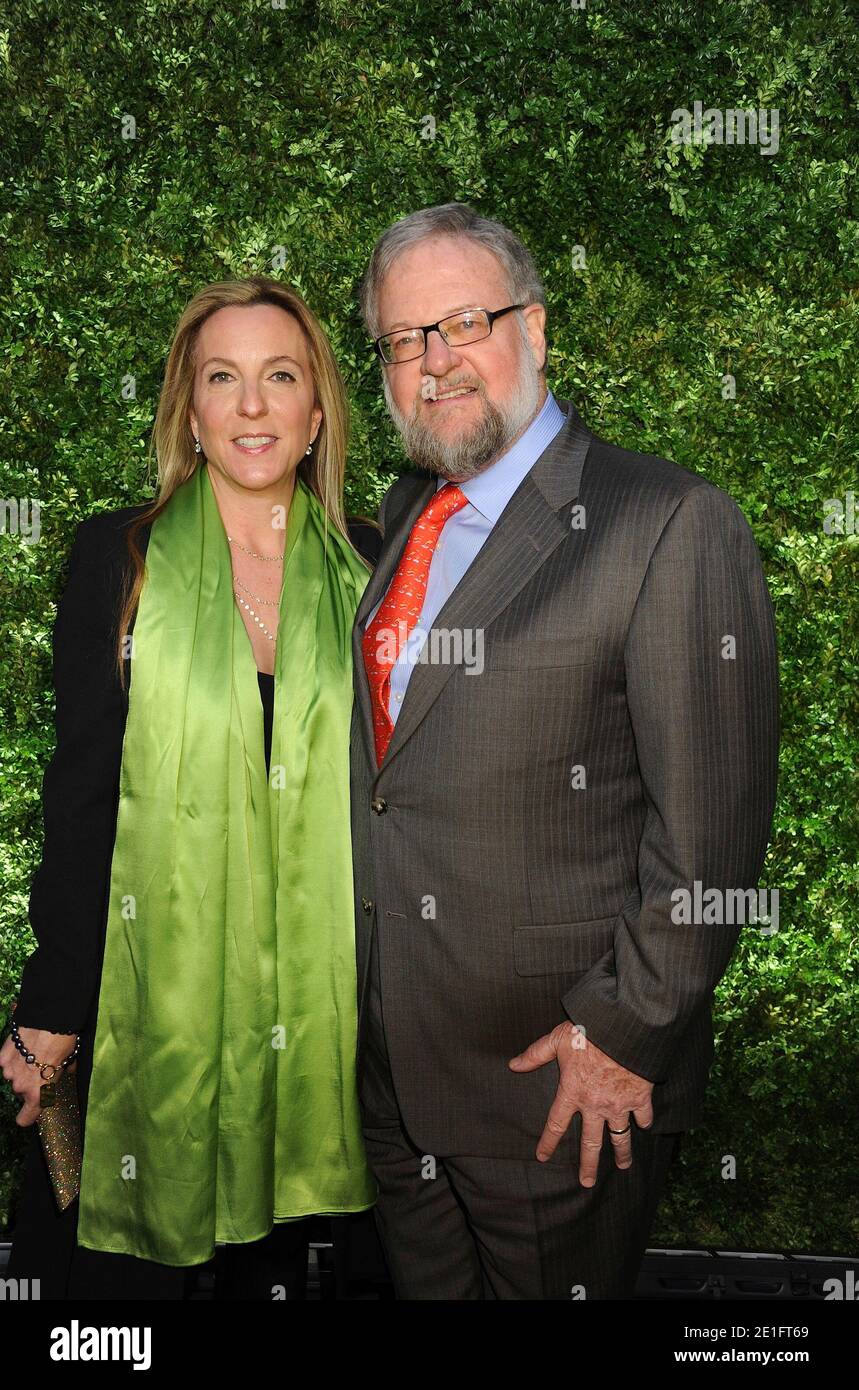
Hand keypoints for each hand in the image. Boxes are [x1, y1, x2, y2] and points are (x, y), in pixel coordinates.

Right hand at [0, 1027, 77, 1126]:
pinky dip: (13, 1057)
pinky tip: (24, 1045)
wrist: (48, 1021)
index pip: (25, 1118)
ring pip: (13, 1076)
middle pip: (22, 1091)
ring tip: (33, 1053)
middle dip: (29, 1081)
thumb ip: (64, 1073)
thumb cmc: (63, 1043)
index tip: (28, 1114)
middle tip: (41, 1066)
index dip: (27, 1117)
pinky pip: (7, 1062)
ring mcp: (9, 1071)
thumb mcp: (70, 1061)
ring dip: (20, 1068)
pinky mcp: (2, 1057)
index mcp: (39, 1093)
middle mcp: (21, 1086)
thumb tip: (67, 1071)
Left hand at [509, 1020, 653, 1182]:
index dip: (548, 1141)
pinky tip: (644, 1127)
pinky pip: (644, 1116)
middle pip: (590, 1143)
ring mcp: (619, 1104)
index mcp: (572, 1091)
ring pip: (620, 1136)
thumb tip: (513, 1064)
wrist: (624, 1028)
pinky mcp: (640, 1097)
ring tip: (622, 1166)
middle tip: (587, 1182)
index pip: (556, 1124)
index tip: (542, 1156)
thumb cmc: (588, 1030)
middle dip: (588, 1165)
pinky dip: (645, 1122)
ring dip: (622, 1153)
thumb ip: (535, 1054)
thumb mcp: (557, 1039)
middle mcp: (595, 1104)